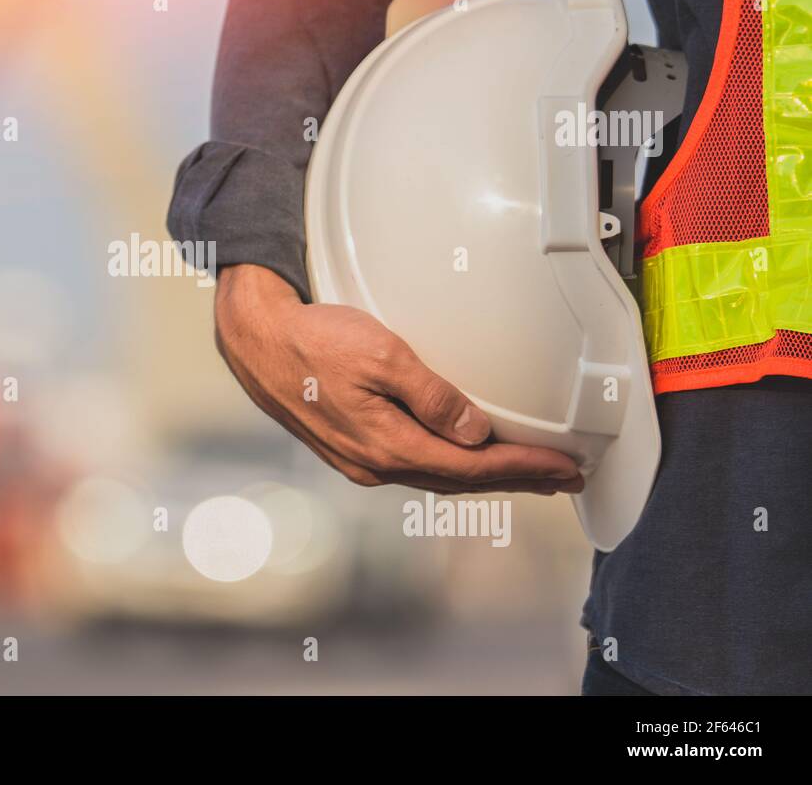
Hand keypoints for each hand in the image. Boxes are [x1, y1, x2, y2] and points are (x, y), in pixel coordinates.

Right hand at [214, 264, 583, 494]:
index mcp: (388, 446)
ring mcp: (358, 460)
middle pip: (459, 481)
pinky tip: (460, 456)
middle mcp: (374, 464)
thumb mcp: (382, 356)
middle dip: (514, 480)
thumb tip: (476, 433)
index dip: (524, 468)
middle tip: (560, 478)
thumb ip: (433, 397)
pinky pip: (412, 464)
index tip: (564, 468)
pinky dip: (449, 465)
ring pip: (435, 475)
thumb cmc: (313, 340)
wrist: (255, 339)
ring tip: (522, 471)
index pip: (474, 467)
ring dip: (482, 475)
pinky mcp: (347, 446)